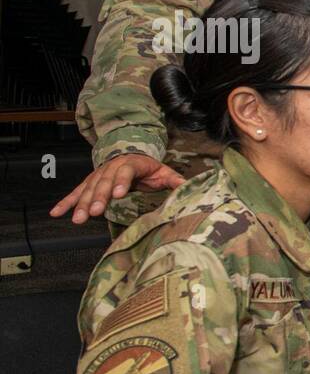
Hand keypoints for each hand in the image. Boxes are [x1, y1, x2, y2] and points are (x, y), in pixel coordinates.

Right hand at [50, 154, 183, 223]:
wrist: (131, 154)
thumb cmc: (149, 167)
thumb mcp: (163, 172)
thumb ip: (174, 180)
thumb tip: (188, 187)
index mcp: (130, 164)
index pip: (125, 172)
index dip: (121, 182)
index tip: (118, 194)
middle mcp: (111, 168)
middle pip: (103, 183)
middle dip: (98, 198)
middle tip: (93, 212)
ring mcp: (98, 175)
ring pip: (88, 189)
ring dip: (81, 204)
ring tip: (77, 218)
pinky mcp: (89, 183)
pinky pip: (76, 192)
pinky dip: (66, 202)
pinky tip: (56, 212)